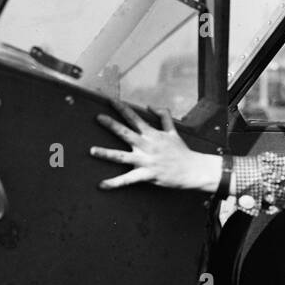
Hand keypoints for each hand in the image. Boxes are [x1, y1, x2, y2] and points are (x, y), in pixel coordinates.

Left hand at [91, 102, 221, 191]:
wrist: (192, 169)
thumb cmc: (182, 151)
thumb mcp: (173, 131)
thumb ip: (163, 116)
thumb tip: (150, 106)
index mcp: (152, 134)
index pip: (134, 117)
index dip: (122, 107)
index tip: (110, 99)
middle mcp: (147, 145)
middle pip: (126, 133)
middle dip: (111, 124)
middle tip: (98, 117)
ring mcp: (146, 160)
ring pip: (122, 156)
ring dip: (106, 153)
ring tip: (92, 151)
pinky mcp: (147, 174)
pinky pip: (128, 179)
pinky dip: (115, 183)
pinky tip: (102, 185)